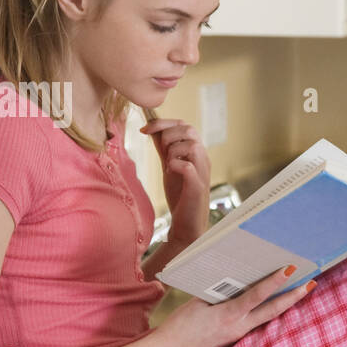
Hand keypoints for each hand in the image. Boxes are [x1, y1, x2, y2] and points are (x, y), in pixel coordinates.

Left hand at [141, 118, 210, 245]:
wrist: (186, 223)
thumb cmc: (180, 196)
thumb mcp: (169, 167)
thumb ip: (164, 149)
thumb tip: (152, 130)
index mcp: (196, 153)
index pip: (184, 125)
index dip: (163, 123)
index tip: (144, 129)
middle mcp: (202, 159)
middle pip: (190, 130)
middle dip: (168, 135)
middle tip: (160, 150)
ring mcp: (202, 172)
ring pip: (192, 145)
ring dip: (173, 151)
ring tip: (168, 164)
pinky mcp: (198, 187)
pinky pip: (188, 167)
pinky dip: (175, 165)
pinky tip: (170, 172)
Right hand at [154, 265, 314, 346]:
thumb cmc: (180, 325)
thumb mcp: (197, 302)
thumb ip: (219, 292)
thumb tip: (237, 282)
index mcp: (228, 316)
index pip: (257, 296)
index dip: (274, 282)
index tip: (290, 269)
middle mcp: (239, 327)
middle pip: (273, 310)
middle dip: (294, 297)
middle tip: (311, 282)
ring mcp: (239, 335)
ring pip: (268, 317)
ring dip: (285, 303)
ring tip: (301, 289)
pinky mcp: (236, 339)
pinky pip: (257, 322)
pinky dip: (268, 310)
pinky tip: (275, 302)